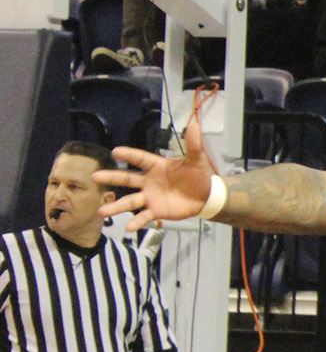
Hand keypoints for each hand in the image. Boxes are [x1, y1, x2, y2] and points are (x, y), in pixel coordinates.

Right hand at [94, 110, 218, 230]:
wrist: (204, 196)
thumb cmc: (196, 176)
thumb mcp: (196, 160)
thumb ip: (193, 145)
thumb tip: (195, 124)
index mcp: (156, 166)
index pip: (141, 159)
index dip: (129, 155)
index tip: (115, 151)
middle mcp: (148, 181)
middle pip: (127, 179)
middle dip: (111, 178)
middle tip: (94, 177)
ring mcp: (150, 197)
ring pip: (130, 201)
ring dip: (116, 206)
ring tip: (101, 211)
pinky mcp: (156, 210)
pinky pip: (144, 216)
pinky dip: (136, 222)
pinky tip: (127, 228)